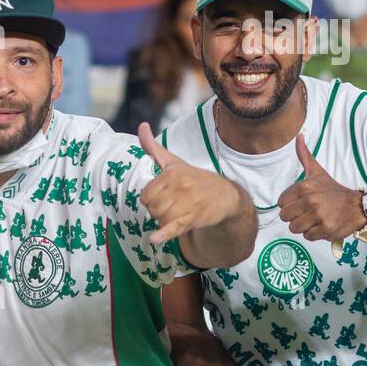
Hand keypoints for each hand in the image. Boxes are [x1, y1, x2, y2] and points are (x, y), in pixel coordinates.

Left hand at [137, 122, 240, 244]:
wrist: (225, 196)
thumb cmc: (195, 179)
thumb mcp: (174, 162)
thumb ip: (153, 147)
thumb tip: (141, 125)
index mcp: (172, 173)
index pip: (145, 194)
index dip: (151, 198)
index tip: (163, 196)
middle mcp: (180, 186)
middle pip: (151, 208)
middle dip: (157, 210)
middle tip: (171, 206)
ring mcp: (188, 203)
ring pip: (160, 219)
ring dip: (164, 221)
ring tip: (176, 213)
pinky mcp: (193, 219)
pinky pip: (173, 228)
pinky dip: (163, 235)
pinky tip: (155, 239)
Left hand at [277, 135, 365, 242]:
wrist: (359, 207)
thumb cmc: (333, 190)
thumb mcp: (317, 172)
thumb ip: (304, 155)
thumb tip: (298, 136)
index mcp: (304, 187)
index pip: (281, 203)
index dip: (290, 205)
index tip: (302, 202)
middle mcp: (310, 200)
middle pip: (285, 217)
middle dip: (295, 217)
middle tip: (308, 212)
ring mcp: (318, 215)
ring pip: (294, 228)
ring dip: (304, 226)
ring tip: (316, 219)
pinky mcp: (325, 229)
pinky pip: (307, 236)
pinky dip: (314, 234)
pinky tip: (323, 225)